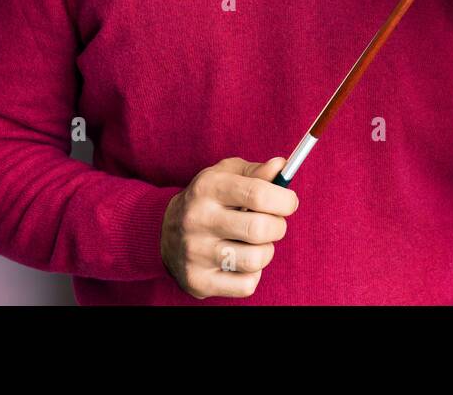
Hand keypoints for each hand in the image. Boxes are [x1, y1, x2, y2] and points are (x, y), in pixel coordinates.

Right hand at [160, 155, 298, 298]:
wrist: (163, 230)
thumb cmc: (208, 198)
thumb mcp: (226, 175)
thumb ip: (257, 172)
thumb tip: (281, 167)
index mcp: (208, 188)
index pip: (258, 194)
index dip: (284, 200)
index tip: (289, 203)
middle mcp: (198, 220)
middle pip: (260, 229)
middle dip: (278, 226)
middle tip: (273, 224)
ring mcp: (195, 253)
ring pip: (256, 259)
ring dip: (266, 251)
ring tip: (255, 243)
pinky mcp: (198, 281)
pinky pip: (246, 285)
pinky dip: (253, 274)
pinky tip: (241, 261)